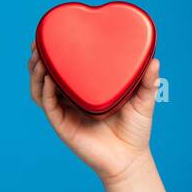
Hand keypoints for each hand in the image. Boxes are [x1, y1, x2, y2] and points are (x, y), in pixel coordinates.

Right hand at [28, 37, 161, 184]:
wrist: (130, 159)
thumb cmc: (135, 130)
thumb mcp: (143, 101)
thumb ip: (147, 82)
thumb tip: (155, 60)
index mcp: (85, 90)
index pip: (65, 68)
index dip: (54, 51)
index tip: (52, 32)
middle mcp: (71, 99)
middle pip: (45, 75)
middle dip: (39, 57)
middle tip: (39, 40)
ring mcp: (65, 112)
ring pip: (41, 88)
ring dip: (36, 71)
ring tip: (39, 56)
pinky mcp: (63, 125)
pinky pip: (49, 105)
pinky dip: (46, 90)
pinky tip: (48, 77)